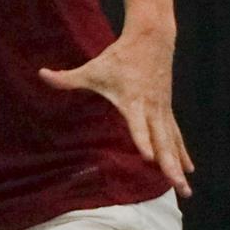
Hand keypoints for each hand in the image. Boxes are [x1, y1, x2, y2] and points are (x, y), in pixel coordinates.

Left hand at [38, 30, 194, 196]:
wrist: (152, 38)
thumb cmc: (119, 56)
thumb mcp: (93, 68)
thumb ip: (68, 77)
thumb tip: (41, 74)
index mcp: (133, 101)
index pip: (139, 125)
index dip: (143, 140)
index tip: (149, 158)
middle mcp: (152, 109)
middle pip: (162, 141)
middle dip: (169, 165)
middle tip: (176, 185)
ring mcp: (162, 111)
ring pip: (172, 143)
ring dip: (179, 166)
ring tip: (185, 190)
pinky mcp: (166, 111)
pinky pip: (176, 136)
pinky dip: (182, 153)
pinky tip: (188, 170)